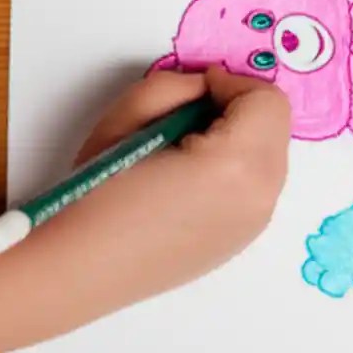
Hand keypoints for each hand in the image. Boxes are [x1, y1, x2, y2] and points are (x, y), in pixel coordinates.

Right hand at [50, 68, 291, 309]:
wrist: (76, 269)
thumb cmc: (95, 191)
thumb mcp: (127, 116)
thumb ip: (176, 88)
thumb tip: (204, 92)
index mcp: (237, 166)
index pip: (267, 100)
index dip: (231, 84)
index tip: (195, 90)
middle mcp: (259, 199)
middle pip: (275, 127)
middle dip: (239, 110)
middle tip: (189, 117)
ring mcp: (253, 226)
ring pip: (268, 157)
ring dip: (239, 138)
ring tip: (186, 148)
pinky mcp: (239, 243)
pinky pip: (254, 187)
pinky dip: (235, 169)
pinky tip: (189, 181)